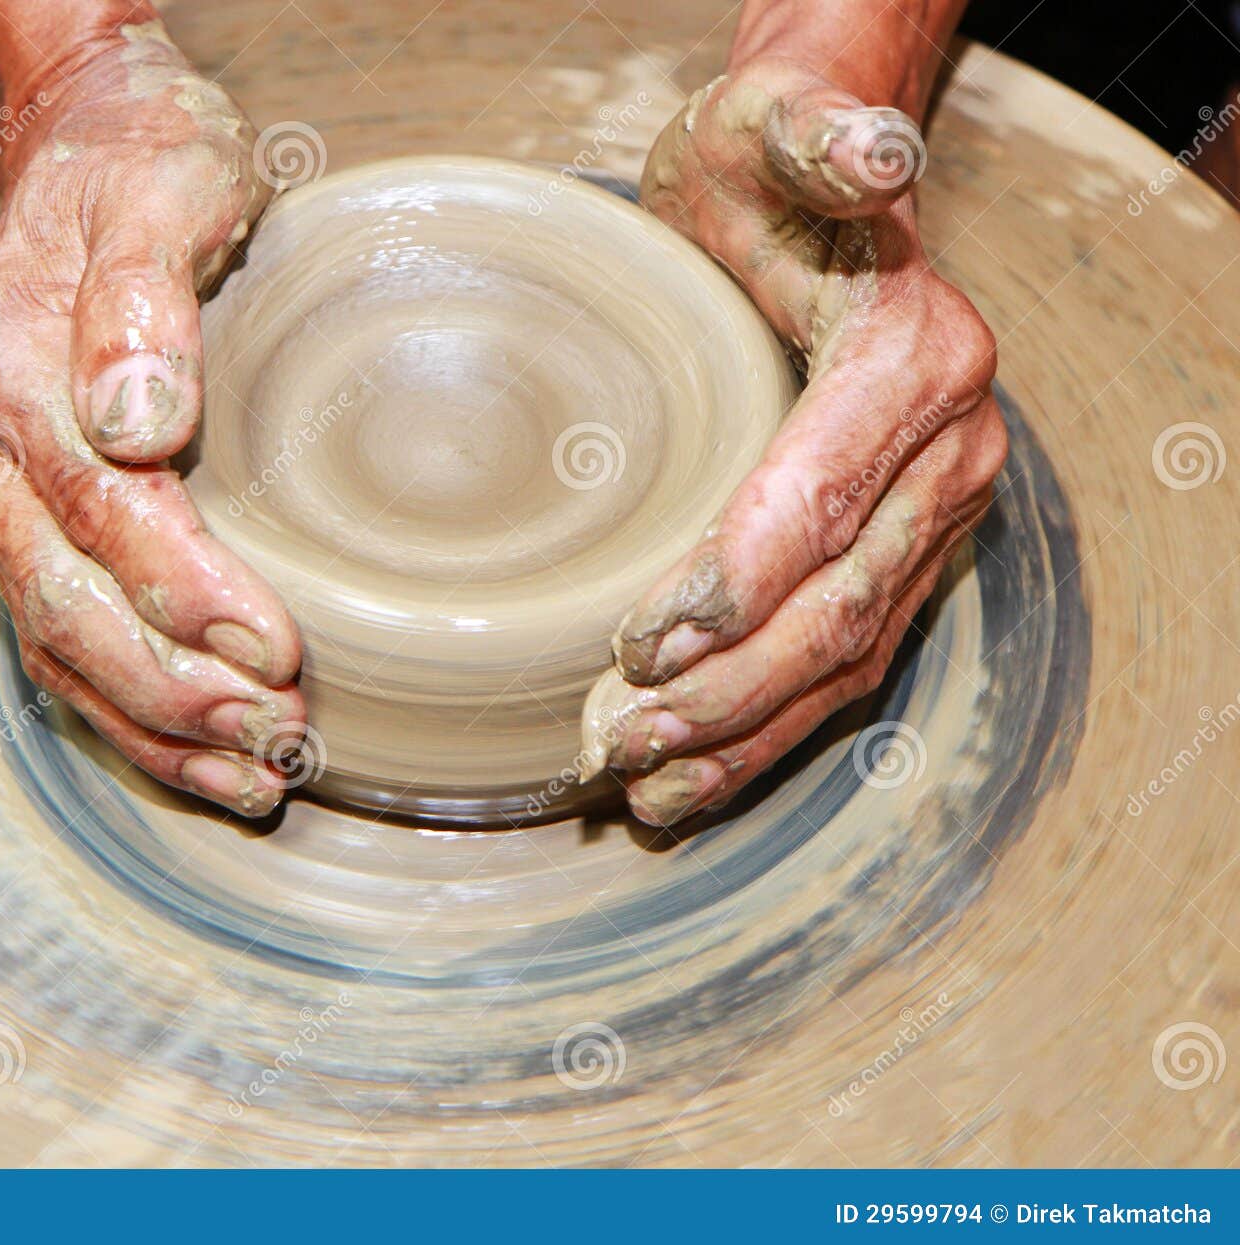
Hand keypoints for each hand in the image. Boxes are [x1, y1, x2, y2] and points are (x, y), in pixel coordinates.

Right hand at [0, 22, 304, 815]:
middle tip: (277, 739)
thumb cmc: (142, 162)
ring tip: (253, 777)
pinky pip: (57, 637)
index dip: (186, 590)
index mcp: (0, 365)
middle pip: (65, 603)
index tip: (275, 652)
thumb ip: (141, 301)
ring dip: (154, 727)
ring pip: (54, 644)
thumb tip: (139, 423)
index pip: (101, 507)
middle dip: (173, 690)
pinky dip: (126, 709)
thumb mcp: (162, 186)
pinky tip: (196, 751)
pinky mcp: (20, 518)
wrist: (84, 144)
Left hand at [583, 55, 1004, 826]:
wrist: (807, 197)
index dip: (736, 584)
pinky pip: (847, 661)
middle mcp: (949, 451)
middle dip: (731, 688)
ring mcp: (933, 514)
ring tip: (650, 787)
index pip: (824, 499)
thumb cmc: (766, 169)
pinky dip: (771, 729)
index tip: (639, 645)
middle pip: (839, 604)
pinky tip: (698, 775)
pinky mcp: (900, 553)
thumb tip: (874, 156)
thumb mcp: (773, 129)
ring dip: (747, 734)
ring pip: (849, 655)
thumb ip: (818, 140)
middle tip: (623, 739)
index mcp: (917, 361)